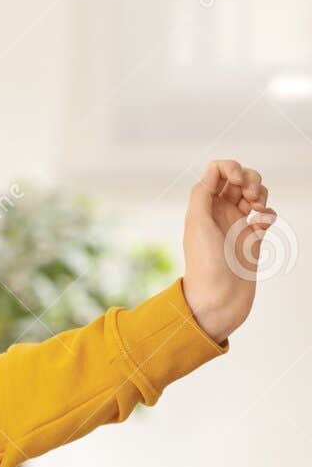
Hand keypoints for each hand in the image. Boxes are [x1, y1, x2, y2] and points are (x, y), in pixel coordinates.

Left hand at [180, 158, 277, 343]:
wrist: (219, 298)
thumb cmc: (205, 263)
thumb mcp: (197, 223)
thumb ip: (202, 193)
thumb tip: (213, 169)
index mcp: (203, 205)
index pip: (217, 170)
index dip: (231, 168)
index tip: (236, 183)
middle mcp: (219, 212)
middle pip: (240, 177)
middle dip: (250, 179)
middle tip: (249, 198)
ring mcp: (238, 224)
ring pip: (255, 193)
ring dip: (261, 194)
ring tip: (256, 211)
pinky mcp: (254, 238)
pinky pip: (267, 215)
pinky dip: (269, 214)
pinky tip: (263, 225)